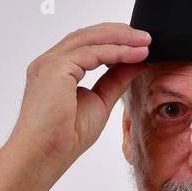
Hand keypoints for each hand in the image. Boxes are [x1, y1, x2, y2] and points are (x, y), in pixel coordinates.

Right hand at [6, 22, 150, 171]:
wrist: (44, 157)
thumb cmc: (63, 140)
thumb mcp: (100, 102)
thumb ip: (115, 80)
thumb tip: (136, 63)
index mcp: (55, 71)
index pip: (86, 45)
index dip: (113, 41)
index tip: (139, 45)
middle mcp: (49, 63)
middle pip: (87, 36)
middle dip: (119, 33)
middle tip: (147, 38)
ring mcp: (49, 63)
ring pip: (89, 39)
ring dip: (121, 38)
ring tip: (145, 43)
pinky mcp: (55, 68)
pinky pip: (91, 52)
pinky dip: (116, 51)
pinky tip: (135, 54)